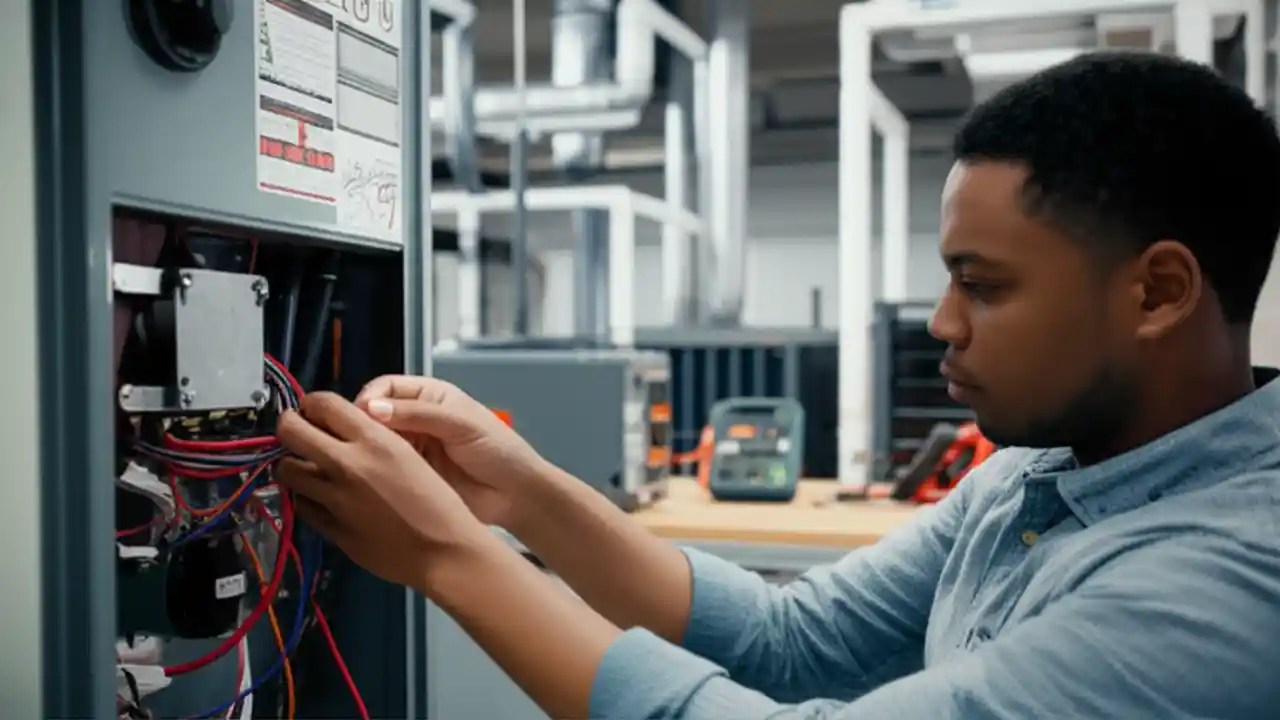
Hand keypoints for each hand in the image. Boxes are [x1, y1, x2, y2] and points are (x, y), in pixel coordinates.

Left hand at [274, 391, 495, 592]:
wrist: (444, 551)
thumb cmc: (437, 502)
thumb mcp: (408, 454)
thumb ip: (371, 439)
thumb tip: (340, 430)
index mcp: (374, 440)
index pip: (321, 403)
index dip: (311, 404)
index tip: (312, 411)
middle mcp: (348, 464)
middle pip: (290, 430)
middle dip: (288, 426)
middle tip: (294, 432)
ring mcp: (335, 498)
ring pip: (286, 469)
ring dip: (292, 465)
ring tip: (305, 468)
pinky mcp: (331, 528)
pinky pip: (301, 505)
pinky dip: (307, 498)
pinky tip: (321, 499)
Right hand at [353, 375, 553, 529]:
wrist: (515, 494)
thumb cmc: (498, 449)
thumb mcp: (460, 424)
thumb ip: (419, 415)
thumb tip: (372, 408)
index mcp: (429, 396)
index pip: (385, 387)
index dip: (369, 398)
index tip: (360, 415)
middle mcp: (415, 418)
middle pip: (373, 414)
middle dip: (360, 424)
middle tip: (352, 440)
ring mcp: (411, 447)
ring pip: (374, 442)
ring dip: (364, 448)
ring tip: (355, 459)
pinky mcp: (409, 474)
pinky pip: (382, 467)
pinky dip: (372, 470)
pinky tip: (365, 476)